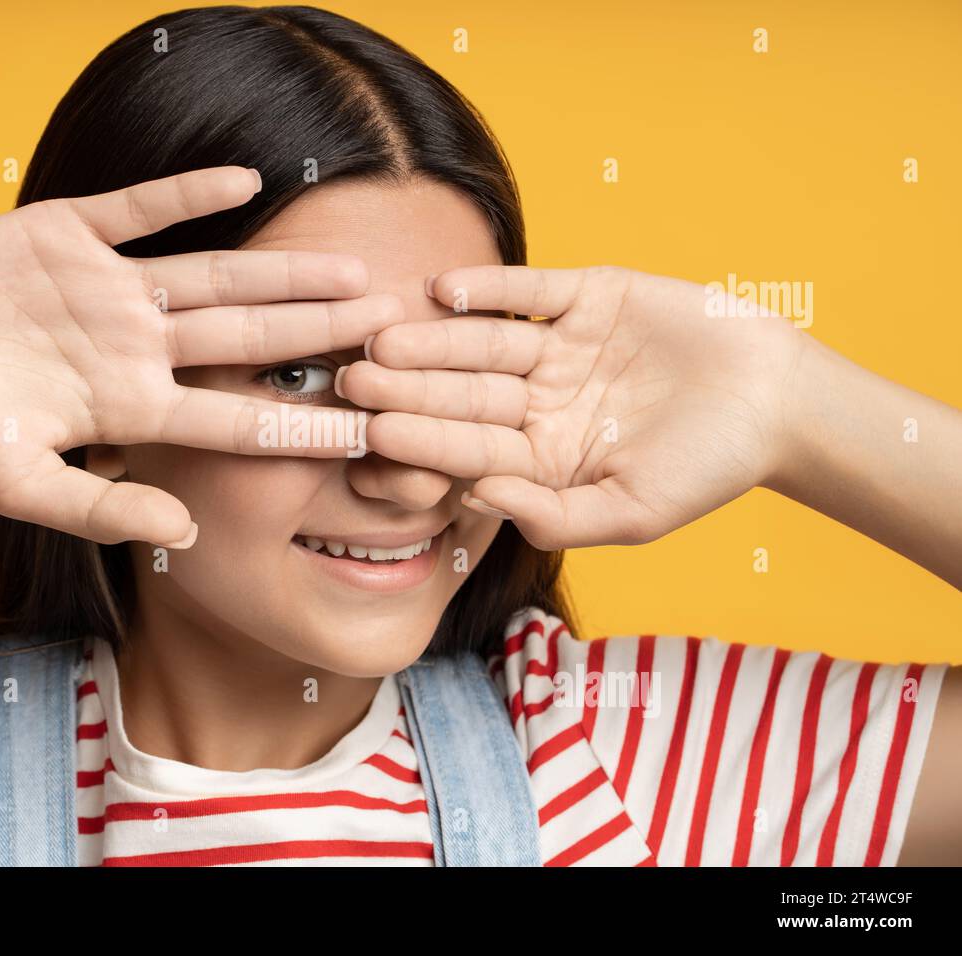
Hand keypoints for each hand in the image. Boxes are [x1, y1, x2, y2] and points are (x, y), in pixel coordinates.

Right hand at [0, 167, 400, 547]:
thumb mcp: (17, 483)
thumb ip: (100, 509)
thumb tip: (184, 534)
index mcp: (131, 408)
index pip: (237, 422)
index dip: (305, 426)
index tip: (372, 430)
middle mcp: (137, 347)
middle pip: (247, 341)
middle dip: (319, 338)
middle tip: (394, 334)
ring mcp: (110, 289)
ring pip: (214, 276)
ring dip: (281, 273)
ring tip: (352, 268)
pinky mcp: (71, 233)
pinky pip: (141, 211)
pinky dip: (187, 194)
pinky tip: (248, 182)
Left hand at [336, 265, 807, 548]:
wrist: (778, 401)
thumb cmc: (708, 469)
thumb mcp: (633, 512)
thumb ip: (554, 514)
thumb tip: (478, 495)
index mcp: (540, 456)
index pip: (468, 449)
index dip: (420, 440)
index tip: (369, 436)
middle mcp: (538, 401)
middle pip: (462, 392)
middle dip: (409, 386)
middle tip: (352, 379)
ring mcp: (558, 346)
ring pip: (484, 340)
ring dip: (435, 337)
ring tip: (385, 334)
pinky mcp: (587, 296)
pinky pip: (529, 288)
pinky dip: (491, 286)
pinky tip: (442, 288)